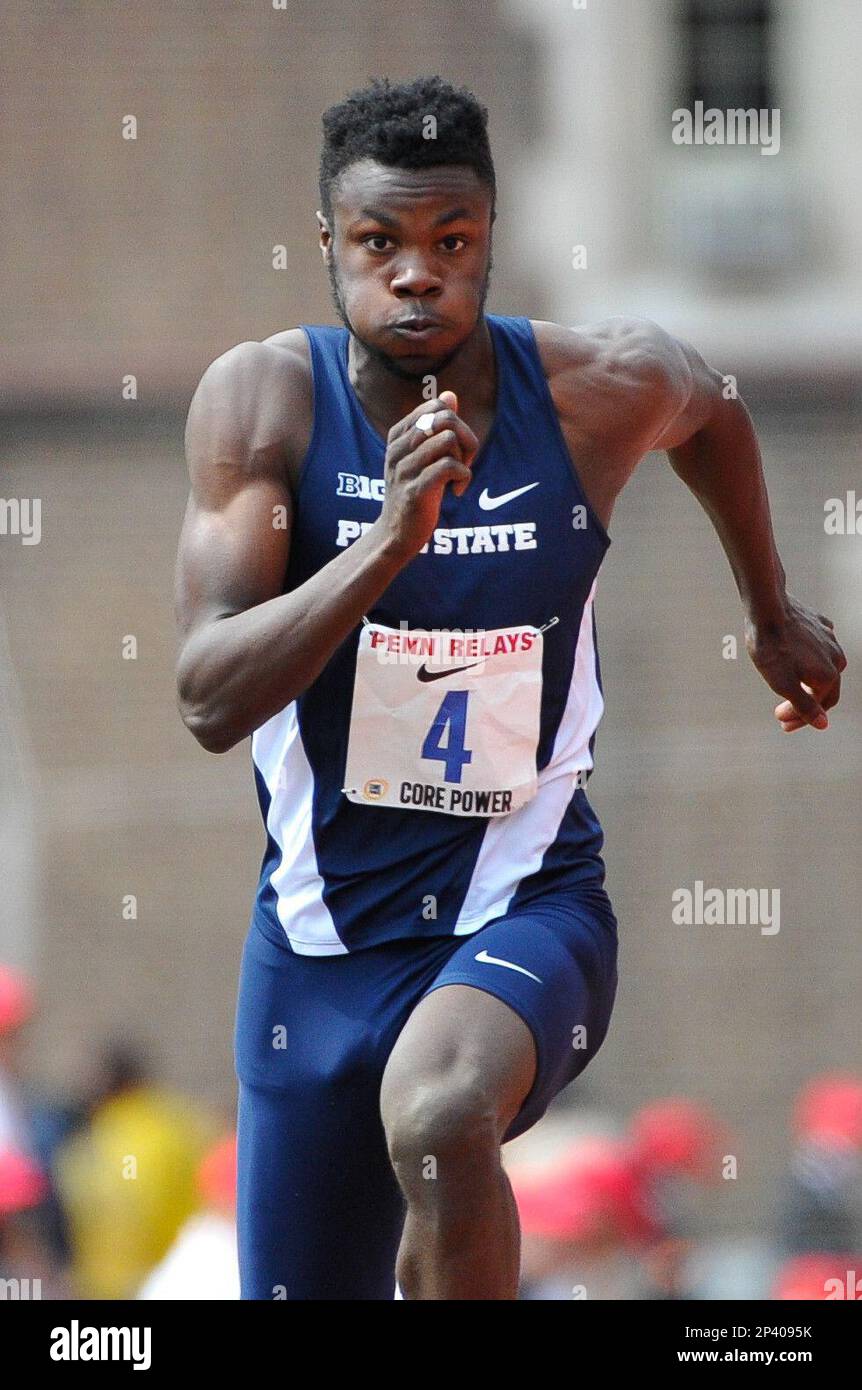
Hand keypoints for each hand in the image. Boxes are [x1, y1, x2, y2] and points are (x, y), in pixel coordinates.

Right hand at [375, 391, 477, 560]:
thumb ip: (435, 426)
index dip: (456, 424)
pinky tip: (457, 491)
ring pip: (448, 440)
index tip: (456, 449)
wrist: (396, 533)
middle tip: (463, 462)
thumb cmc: (414, 491)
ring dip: (464, 459)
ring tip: (458, 477)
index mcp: (398, 435)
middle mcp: (397, 448)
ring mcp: (404, 469)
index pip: (437, 406)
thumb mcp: (423, 455)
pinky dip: (463, 477)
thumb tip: (449, 395)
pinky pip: (449, 466)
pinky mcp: (415, 490)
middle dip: (466, 439)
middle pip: (445, 419)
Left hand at [745, 596, 846, 731]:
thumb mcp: (783, 684)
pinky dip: (808, 658)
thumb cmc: (772, 648)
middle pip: (824, 689)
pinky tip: (797, 659)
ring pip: (823, 666)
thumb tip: (823, 724)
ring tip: (788, 686)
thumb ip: (804, 706)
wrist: (767, 608)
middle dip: (803, 704)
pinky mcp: (820, 624)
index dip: (801, 719)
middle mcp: (836, 657)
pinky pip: (818, 646)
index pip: (821, 707)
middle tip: (781, 712)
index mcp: (829, 675)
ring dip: (807, 681)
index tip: (782, 723)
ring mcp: (829, 638)